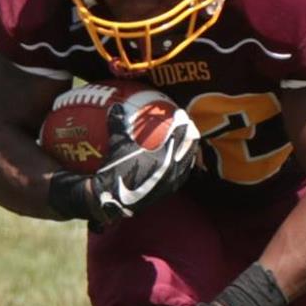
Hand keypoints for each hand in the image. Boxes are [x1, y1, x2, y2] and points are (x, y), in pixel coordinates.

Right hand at [91, 102, 198, 220]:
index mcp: (163, 154)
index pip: (180, 133)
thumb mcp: (116, 145)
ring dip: (189, 149)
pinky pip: (182, 173)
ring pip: (188, 160)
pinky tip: (179, 161)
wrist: (114, 199)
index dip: (182, 121)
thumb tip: (115, 106)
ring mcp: (172, 180)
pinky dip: (183, 164)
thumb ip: (117, 124)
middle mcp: (172, 167)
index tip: (181, 113)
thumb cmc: (115, 171)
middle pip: (190, 146)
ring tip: (188, 142)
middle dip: (191, 134)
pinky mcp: (169, 190)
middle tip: (188, 125)